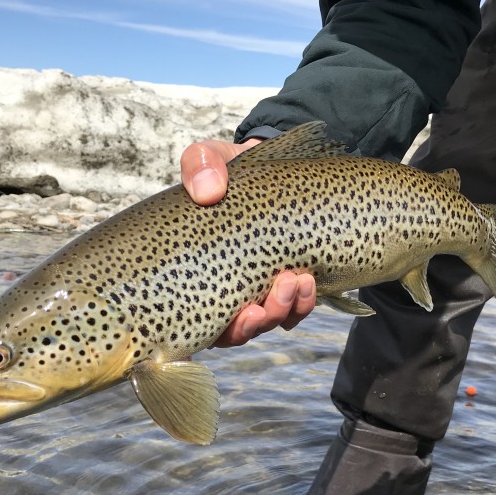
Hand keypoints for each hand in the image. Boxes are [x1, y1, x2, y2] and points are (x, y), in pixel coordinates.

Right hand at [180, 135, 316, 345]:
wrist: (271, 165)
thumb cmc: (228, 171)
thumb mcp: (209, 158)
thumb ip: (200, 165)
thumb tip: (208, 192)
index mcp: (192, 271)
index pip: (187, 320)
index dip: (199, 336)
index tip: (217, 322)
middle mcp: (220, 290)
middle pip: (230, 333)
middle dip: (249, 326)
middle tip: (260, 304)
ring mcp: (254, 290)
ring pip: (265, 323)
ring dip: (279, 311)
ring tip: (293, 281)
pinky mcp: (285, 286)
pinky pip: (294, 311)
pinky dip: (301, 304)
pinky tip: (308, 282)